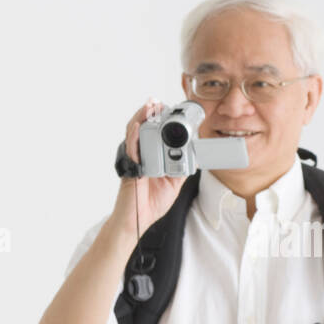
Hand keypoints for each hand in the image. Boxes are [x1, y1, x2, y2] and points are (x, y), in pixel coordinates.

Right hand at [111, 99, 188, 233]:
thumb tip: (195, 154)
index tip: (171, 109)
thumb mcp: (174, 183)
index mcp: (153, 157)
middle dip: (150, 113)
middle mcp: (141, 155)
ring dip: (141, 118)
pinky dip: (133, 137)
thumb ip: (182, 168)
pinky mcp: (128, 168)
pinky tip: (137, 127)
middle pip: (143, 128)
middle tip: (158, 103)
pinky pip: (129, 150)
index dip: (161, 120)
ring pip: (134, 134)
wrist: (137, 221)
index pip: (156, 132)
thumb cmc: (151, 204)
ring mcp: (133, 160)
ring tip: (149, 107)